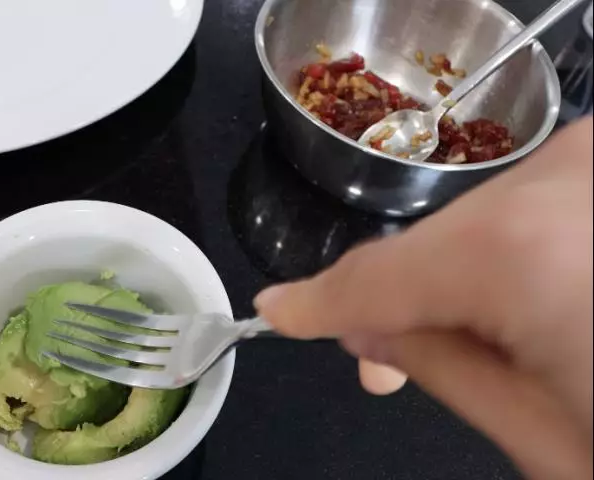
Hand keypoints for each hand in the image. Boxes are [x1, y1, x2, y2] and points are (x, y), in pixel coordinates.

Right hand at [255, 117, 592, 479]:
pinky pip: (533, 208)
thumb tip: (369, 328)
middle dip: (405, 298)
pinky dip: (513, 253)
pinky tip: (525, 302)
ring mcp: (591, 171)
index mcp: (526, 255)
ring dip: (464, 276)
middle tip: (384, 363)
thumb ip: (439, 367)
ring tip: (481, 343)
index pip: (378, 275)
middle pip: (435, 240)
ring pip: (482, 221)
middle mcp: (565, 185)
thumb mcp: (545, 438)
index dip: (319, 301)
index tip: (277, 311)